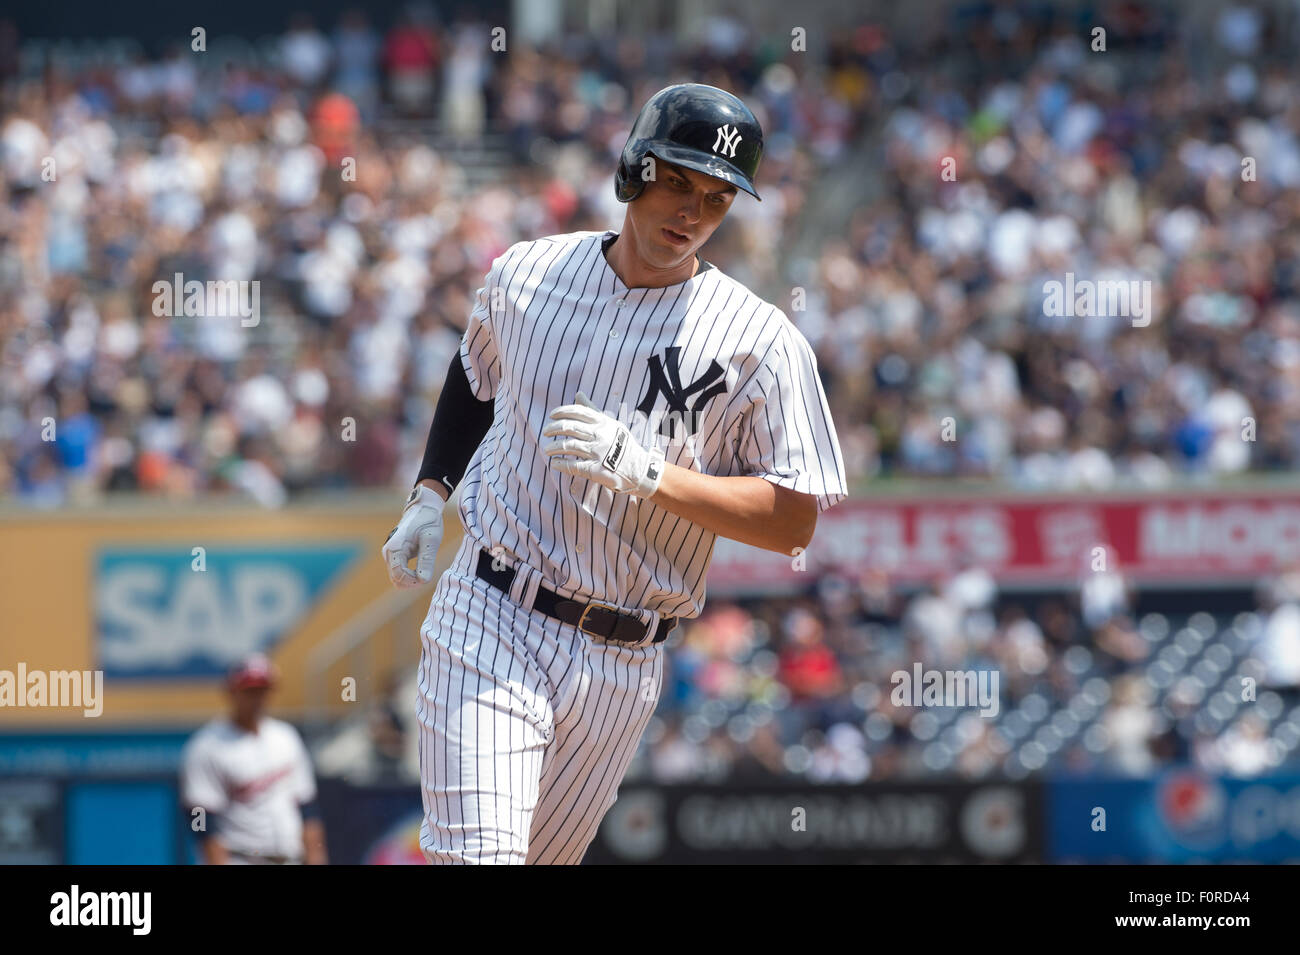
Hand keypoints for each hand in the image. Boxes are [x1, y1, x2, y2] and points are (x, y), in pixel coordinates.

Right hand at [381, 484, 445, 587]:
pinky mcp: (395, 555)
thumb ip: (427, 560)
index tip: (427, 576)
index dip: (413, 580)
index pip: (399, 575)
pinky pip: (399, 571)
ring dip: (411, 580)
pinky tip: (422, 569)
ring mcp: (390, 554)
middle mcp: (388, 552)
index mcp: (395, 548)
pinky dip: (410, 575)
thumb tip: (424, 580)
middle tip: (428, 575)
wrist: (423, 508)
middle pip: (396, 579)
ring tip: (426, 571)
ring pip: (397, 577)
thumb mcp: (431, 540)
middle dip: (412, 582)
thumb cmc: (428, 521)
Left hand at [542, 392, 664, 497]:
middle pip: (569, 427)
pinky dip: (560, 464)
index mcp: (603, 423)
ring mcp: (597, 452)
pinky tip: (554, 463)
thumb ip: (592, 410)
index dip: (561, 412)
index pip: (578, 412)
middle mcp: (600, 435)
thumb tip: (578, 394)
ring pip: (567, 446)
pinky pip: (572, 465)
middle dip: (553, 429)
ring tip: (546, 450)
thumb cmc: (622, 444)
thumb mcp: (611, 424)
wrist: (639, 469)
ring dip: (553, 447)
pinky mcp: (595, 469)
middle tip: (545, 432)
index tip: (551, 415)